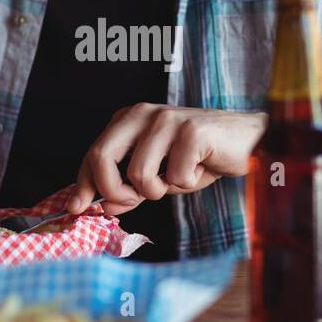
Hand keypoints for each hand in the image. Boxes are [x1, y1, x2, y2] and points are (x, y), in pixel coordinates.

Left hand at [69, 104, 267, 215]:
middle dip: (110, 189)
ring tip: (180, 177)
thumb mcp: (159, 176)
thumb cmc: (200, 158)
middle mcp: (143, 113)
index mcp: (129, 119)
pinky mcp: (191, 131)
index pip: (94, 152)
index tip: (76, 208)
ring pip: (139, 174)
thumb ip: (130, 188)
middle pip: (102, 155)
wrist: (245, 143)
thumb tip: (104, 207)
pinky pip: (175, 177)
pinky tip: (201, 168)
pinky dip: (188, 183)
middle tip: (131, 201)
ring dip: (159, 189)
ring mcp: (167, 119)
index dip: (83, 183)